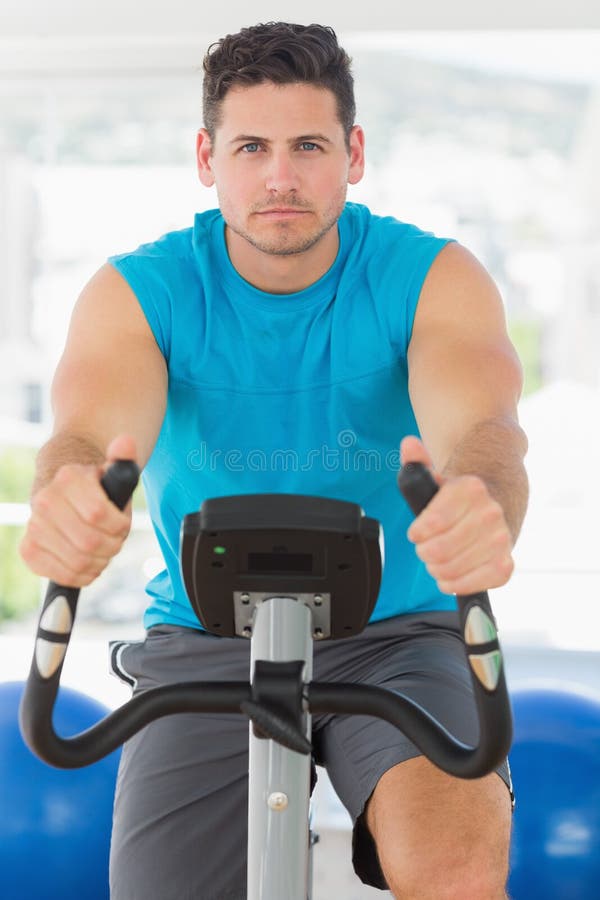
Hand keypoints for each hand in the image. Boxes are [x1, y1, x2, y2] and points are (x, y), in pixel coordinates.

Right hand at [19, 434, 136, 587]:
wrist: (64, 493)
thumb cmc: (97, 488)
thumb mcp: (113, 470)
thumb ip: (124, 457)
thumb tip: (126, 442)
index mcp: (68, 478)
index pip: (99, 514)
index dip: (118, 526)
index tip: (121, 524)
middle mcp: (45, 500)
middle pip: (90, 542)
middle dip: (111, 546)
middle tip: (114, 541)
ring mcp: (33, 526)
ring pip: (79, 562)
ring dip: (100, 562)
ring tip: (103, 550)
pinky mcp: (28, 550)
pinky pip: (63, 574)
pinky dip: (83, 576)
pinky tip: (88, 563)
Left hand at [400, 436, 513, 595]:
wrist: (502, 494)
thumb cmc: (460, 491)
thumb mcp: (437, 473)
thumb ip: (418, 462)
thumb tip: (408, 444)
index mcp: (470, 489)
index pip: (430, 524)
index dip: (417, 533)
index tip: (417, 532)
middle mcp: (490, 513)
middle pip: (438, 551)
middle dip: (425, 553)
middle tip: (426, 548)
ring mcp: (501, 539)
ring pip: (452, 569)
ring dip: (437, 570)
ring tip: (438, 561)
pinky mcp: (506, 563)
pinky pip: (477, 584)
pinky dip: (457, 584)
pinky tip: (451, 577)